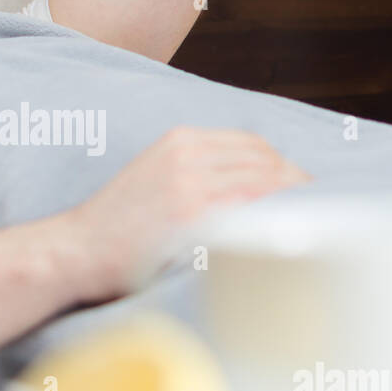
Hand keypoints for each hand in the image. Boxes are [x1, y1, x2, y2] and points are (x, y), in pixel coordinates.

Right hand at [62, 126, 311, 302]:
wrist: (74, 250)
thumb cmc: (113, 227)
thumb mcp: (153, 178)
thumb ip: (194, 173)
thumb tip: (247, 187)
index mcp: (179, 140)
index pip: (252, 143)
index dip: (283, 165)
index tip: (301, 186)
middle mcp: (188, 153)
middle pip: (265, 159)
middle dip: (296, 183)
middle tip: (317, 208)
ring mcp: (192, 183)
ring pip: (265, 182)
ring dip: (293, 201)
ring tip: (312, 222)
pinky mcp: (192, 215)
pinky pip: (251, 209)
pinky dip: (276, 217)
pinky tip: (288, 234)